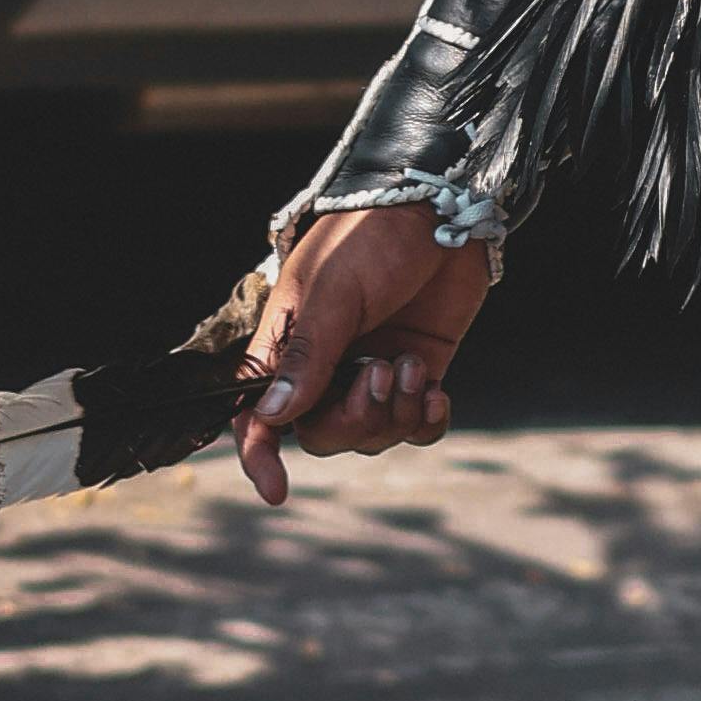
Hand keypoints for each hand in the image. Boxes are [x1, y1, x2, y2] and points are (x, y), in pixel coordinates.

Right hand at [231, 204, 493, 503]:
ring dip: (395, 412)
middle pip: (322, 433)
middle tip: (380, 373)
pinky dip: (425, 419)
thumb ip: (308, 355)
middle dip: (353, 419)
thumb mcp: (332, 291)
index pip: (259, 414)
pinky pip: (415, 424)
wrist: (442, 209)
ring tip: (410, 365)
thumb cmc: (371, 235)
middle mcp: (327, 365)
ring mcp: (373, 369)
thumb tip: (273, 416)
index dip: (260, 455)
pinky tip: (436, 391)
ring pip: (372, 434)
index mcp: (288, 343)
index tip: (277, 491)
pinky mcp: (418, 369)